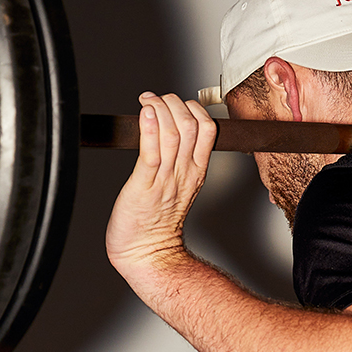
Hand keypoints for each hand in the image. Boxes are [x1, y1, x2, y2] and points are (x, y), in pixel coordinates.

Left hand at [106, 92, 216, 276]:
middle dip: (173, 102)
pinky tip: (146, 114)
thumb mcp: (179, 185)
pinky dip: (149, 129)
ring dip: (160, 109)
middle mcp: (184, 172)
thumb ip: (178, 158)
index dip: (193, 107)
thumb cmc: (157, 220)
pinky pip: (151, 153)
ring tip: (147, 100)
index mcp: (196, 170)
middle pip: (191, 125)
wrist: (147, 253)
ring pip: (173, 133)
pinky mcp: (144, 186)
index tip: (174, 102)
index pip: (207, 128)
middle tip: (156, 98)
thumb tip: (170, 130)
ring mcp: (165, 179)